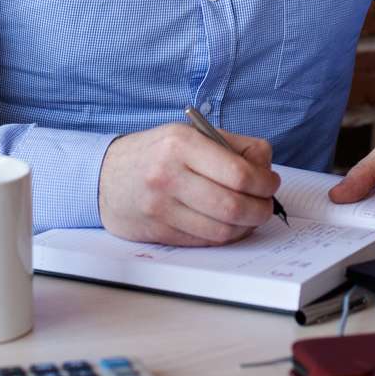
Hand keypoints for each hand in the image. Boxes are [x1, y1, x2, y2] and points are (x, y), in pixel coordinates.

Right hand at [98, 122, 281, 245]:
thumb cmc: (155, 153)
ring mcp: (161, 207)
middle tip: (265, 204)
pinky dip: (225, 237)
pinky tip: (229, 225)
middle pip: (233, 205)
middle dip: (260, 209)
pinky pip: (204, 241)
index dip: (264, 183)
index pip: (238, 173)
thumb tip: (266, 166)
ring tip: (249, 216)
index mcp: (180, 143)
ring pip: (221, 229)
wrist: (104, 176)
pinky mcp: (158, 231)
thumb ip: (232, 145)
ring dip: (246, 227)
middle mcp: (168, 175)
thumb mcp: (189, 134)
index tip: (270, 183)